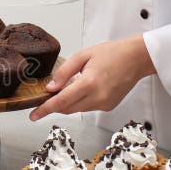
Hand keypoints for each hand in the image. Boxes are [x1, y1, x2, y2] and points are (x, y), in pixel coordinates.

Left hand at [29, 35, 156, 120]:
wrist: (137, 58)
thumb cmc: (111, 53)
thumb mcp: (83, 56)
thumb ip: (64, 72)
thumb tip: (50, 88)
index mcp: (89, 83)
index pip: (61, 101)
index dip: (45, 109)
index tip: (33, 115)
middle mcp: (97, 97)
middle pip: (67, 108)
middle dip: (54, 104)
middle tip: (47, 95)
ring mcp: (104, 104)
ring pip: (77, 109)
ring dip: (68, 102)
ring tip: (70, 85)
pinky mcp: (109, 106)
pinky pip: (87, 107)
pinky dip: (80, 101)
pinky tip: (85, 88)